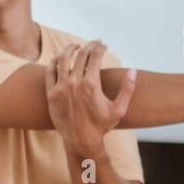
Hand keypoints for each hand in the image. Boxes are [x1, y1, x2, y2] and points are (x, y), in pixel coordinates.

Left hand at [45, 40, 137, 159]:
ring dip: (70, 49)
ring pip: (63, 59)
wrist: (80, 141)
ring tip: (76, 46)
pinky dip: (55, 62)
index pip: (95, 56)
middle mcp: (74, 83)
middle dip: (89, 45)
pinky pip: (50, 72)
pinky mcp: (51, 94)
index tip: (104, 45)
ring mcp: (60, 88)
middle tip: (95, 43)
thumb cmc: (101, 126)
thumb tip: (133, 70)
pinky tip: (60, 58)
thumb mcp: (119, 109)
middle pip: (80, 55)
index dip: (100, 48)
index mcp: (91, 84)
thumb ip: (127, 89)